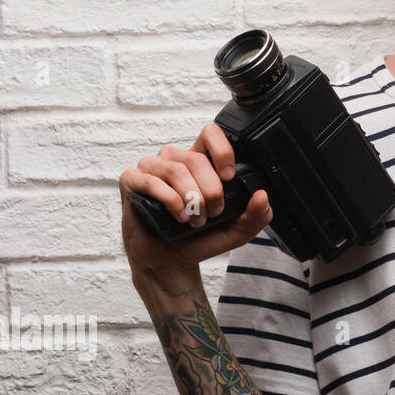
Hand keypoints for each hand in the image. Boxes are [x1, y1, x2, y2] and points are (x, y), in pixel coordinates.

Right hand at [119, 122, 271, 290]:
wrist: (172, 260)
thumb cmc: (200, 238)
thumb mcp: (239, 229)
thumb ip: (257, 214)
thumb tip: (262, 195)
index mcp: (200, 160)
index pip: (211, 133)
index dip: (222, 151)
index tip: (229, 177)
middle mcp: (175, 159)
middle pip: (196, 159)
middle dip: (210, 191)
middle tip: (212, 213)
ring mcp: (151, 168)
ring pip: (176, 170)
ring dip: (191, 199)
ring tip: (195, 219)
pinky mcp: (131, 181)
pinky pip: (151, 181)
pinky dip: (170, 201)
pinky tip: (179, 216)